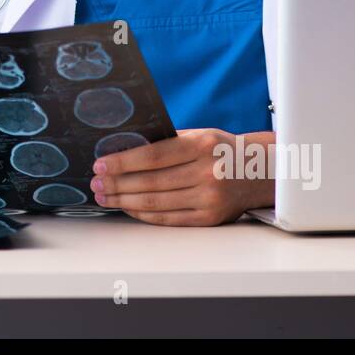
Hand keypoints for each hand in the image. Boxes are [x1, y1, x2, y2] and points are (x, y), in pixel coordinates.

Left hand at [89, 128, 274, 225]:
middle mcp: (208, 173)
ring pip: (156, 203)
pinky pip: (168, 218)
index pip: (153, 156)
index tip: (100, 164)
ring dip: (124, 201)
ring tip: (105, 196)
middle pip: (151, 182)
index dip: (123, 162)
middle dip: (117, 184)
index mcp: (202, 146)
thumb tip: (122, 149)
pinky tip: (127, 208)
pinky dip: (143, 214)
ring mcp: (210, 198)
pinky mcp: (209, 218)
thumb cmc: (220, 150)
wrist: (259, 171)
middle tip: (96, 183)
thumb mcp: (199, 135)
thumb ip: (166, 141)